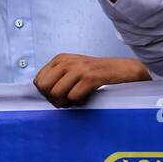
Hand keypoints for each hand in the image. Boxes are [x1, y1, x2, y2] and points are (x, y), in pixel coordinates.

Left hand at [34, 54, 149, 107]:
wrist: (123, 69)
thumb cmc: (98, 73)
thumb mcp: (74, 68)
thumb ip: (58, 76)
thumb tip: (43, 94)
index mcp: (61, 58)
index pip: (39, 80)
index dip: (46, 93)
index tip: (59, 96)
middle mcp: (68, 61)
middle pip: (45, 87)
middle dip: (53, 99)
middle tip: (66, 101)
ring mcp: (79, 68)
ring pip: (56, 93)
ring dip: (66, 102)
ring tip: (77, 100)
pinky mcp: (91, 77)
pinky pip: (73, 97)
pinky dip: (79, 102)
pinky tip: (87, 98)